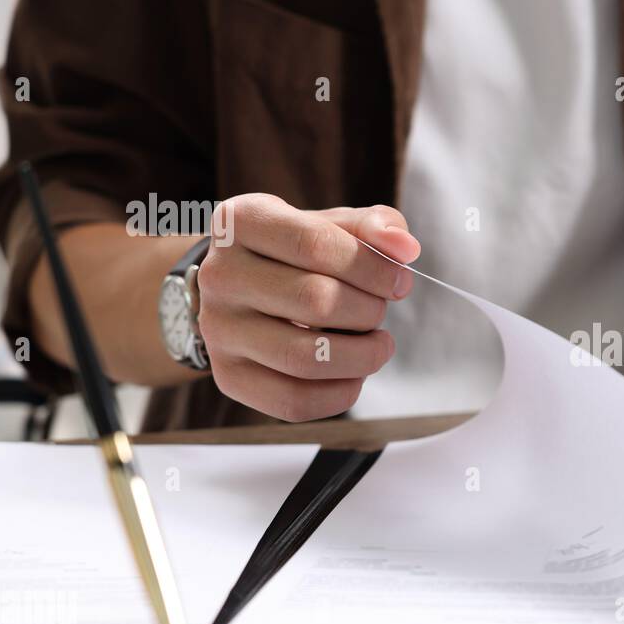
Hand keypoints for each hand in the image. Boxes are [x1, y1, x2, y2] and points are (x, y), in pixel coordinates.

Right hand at [196, 194, 419, 421]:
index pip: (315, 245)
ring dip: (362, 357)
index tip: (400, 282)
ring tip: (377, 345)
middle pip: (315, 301)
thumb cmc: (296, 252)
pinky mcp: (229, 376)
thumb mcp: (331, 224)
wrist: (243, 287)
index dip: (372, 268)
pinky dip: (340, 394)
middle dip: (368, 311)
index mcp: (241, 222)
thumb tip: (404, 247)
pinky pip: (293, 401)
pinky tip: (353, 374)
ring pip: (305, 358)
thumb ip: (374, 226)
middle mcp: (220, 275)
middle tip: (380, 311)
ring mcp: (218, 329)